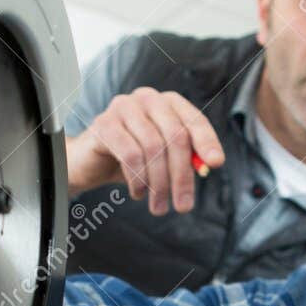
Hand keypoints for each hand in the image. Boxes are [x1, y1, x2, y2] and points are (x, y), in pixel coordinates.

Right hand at [66, 87, 224, 214]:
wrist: (89, 163)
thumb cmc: (132, 160)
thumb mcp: (164, 159)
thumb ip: (187, 158)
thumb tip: (209, 164)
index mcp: (167, 103)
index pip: (194, 120)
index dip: (207, 142)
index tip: (215, 164)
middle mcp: (147, 98)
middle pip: (175, 136)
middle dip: (182, 175)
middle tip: (183, 206)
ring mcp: (123, 107)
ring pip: (153, 148)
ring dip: (159, 184)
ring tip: (158, 207)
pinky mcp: (104, 124)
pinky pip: (130, 154)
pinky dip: (138, 180)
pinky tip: (138, 194)